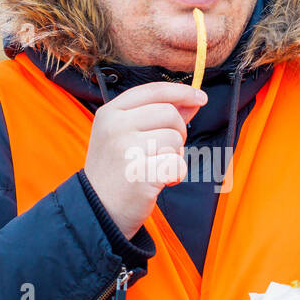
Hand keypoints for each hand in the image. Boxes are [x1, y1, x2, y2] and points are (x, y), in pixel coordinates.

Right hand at [83, 81, 206, 239]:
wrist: (98, 209)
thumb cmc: (116, 170)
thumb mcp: (126, 135)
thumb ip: (157, 115)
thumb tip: (191, 101)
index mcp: (110, 113)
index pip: (153, 90)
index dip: (182, 91)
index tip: (200, 97)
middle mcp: (115, 126)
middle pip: (169, 113)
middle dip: (178, 131)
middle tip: (165, 151)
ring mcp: (126, 149)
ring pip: (175, 138)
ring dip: (175, 155)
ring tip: (156, 167)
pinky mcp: (140, 173)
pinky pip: (177, 164)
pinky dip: (175, 175)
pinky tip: (159, 182)